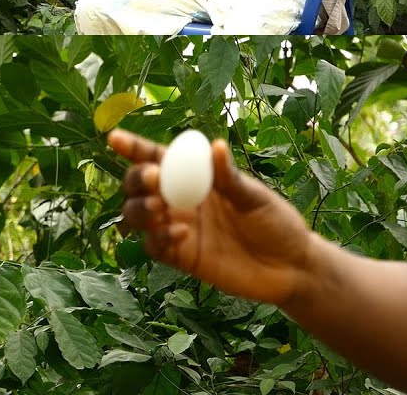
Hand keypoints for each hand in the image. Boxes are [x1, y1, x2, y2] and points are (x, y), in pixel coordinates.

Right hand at [111, 129, 315, 306]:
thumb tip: (215, 146)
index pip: (157, 158)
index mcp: (195, 178)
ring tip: (161, 208)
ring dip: (139, 209)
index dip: (133, 148)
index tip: (114, 138)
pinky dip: (157, 238)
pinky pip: (152, 247)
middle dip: (136, 179)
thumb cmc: (277, 223)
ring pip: (135, 216)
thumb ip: (230, 177)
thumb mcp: (256, 197)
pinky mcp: (180, 257)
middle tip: (152, 178)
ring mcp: (176, 229)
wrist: (291, 268)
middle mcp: (179, 201)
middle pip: (137, 186)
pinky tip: (182, 234)